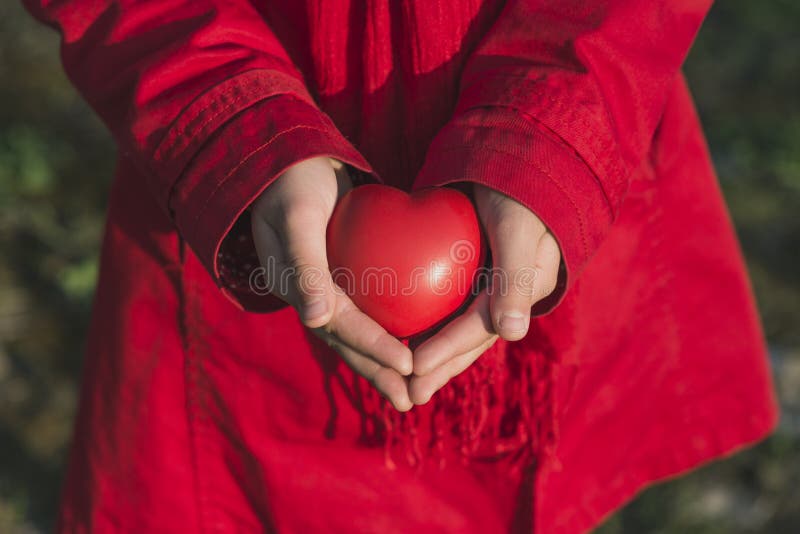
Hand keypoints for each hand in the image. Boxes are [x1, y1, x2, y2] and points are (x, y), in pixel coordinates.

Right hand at [250, 156, 413, 410]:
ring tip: (415, 386)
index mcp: (297, 289)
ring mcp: (326, 287)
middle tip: (413, 400)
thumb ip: (304, 268)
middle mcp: (312, 295)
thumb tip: (316, 320)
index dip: (372, 348)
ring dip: (384, 359)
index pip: (340, 326)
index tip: (408, 366)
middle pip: (348, 341)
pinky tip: (418, 334)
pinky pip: (368, 304)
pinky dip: (389, 325)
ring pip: (358, 330)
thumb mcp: (296, 218)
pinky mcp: (342, 274)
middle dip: (379, 372)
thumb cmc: (291, 182)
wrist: (288, 158)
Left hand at [409, 183, 561, 404]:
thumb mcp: (519, 227)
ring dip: (434, 355)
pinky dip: (429, 322)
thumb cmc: (519, 188)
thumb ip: (516, 277)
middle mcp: (512, 295)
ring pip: (460, 328)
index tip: (412, 369)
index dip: (447, 349)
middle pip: (471, 339)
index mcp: (527, 289)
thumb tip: (511, 334)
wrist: (521, 158)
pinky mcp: (477, 275)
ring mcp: (495, 286)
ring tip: (403, 381)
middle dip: (439, 368)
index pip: (480, 327)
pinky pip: (450, 304)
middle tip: (406, 394)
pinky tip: (401, 333)